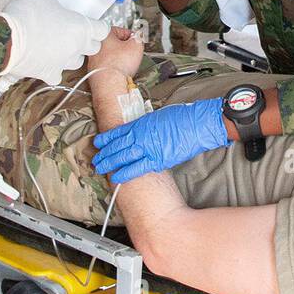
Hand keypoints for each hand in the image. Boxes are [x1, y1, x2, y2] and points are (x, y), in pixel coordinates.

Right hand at [0, 0, 111, 84]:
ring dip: (73, 54)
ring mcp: (63, 63)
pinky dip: (53, 69)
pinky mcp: (48, 74)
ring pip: (77, 62)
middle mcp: (76, 48)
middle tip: (77, 32)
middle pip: (93, 47)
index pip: (103, 30)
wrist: (6, 39)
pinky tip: (45, 61)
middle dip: (88, 40)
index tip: (94, 21)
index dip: (99, 25)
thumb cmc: (27, 13)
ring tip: (61, 45)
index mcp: (81, 28)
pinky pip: (56, 75)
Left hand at [88, 26, 144, 76]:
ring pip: (109, 55)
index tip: (135, 40)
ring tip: (126, 63)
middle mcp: (95, 47)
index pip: (120, 30)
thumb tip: (138, 37)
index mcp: (104, 36)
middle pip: (113, 43)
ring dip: (117, 58)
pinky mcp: (94, 72)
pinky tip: (119, 71)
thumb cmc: (119, 66)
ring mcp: (93, 60)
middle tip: (131, 51)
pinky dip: (113, 68)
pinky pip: (106, 67)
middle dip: (123, 47)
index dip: (131, 35)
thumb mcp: (137, 45)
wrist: (110, 85)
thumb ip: (139, 37)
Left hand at [93, 97, 226, 182]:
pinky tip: (116, 177)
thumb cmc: (182, 118)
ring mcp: (148, 147)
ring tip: (101, 168)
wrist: (197, 124)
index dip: (106, 139)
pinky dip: (126, 172)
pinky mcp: (157, 159)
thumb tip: (139, 132)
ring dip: (110, 163)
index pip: (118, 132)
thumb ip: (146, 125)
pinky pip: (137, 168)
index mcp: (141, 123)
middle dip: (105, 154)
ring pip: (123, 156)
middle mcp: (141, 135)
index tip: (98, 143)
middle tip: (96, 160)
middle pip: (118, 146)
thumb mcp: (159, 116)